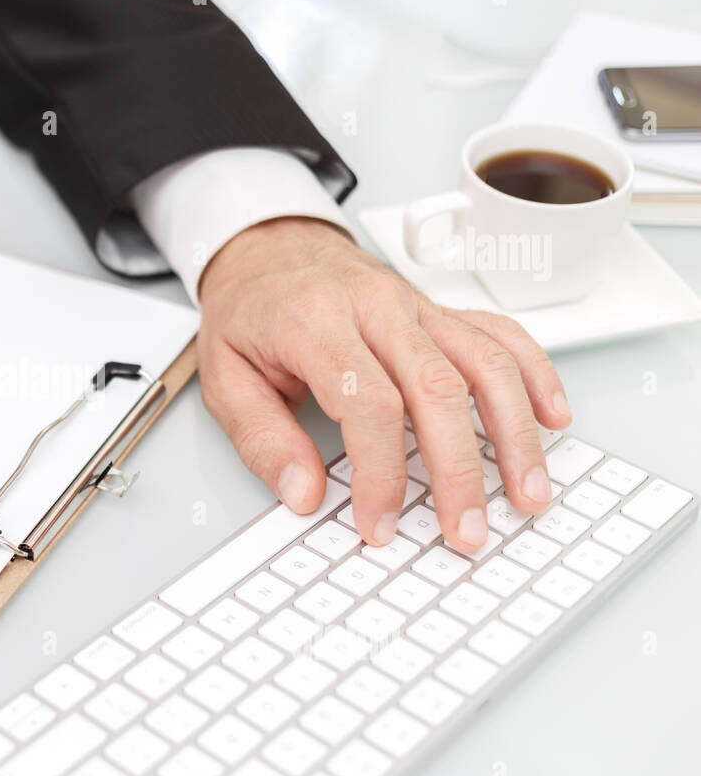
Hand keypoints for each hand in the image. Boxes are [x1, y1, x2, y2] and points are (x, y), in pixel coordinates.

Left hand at [197, 217, 570, 552]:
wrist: (266, 245)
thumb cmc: (248, 311)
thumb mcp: (223, 376)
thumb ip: (260, 439)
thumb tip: (303, 493)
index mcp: (315, 323)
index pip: (366, 402)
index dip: (380, 472)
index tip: (380, 523)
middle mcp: (375, 309)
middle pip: (437, 388)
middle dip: (459, 469)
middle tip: (466, 530)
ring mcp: (415, 306)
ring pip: (484, 363)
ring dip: (514, 433)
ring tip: (528, 493)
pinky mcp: (439, 310)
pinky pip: (500, 335)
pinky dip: (534, 375)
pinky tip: (553, 418)